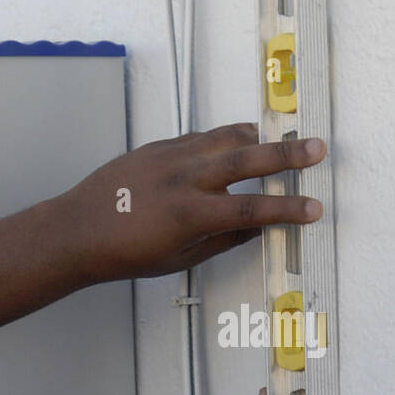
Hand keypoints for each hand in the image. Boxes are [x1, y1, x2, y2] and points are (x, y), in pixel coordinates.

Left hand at [55, 123, 325, 284]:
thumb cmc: (123, 254)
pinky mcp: (157, 146)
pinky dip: (222, 138)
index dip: (287, 209)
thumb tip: (257, 227)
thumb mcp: (177, 258)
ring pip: (223, 137)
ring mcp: (168, 158)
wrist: (76, 231)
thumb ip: (221, 239)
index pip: (252, 208)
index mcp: (189, 215)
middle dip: (286, 154)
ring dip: (256, 138)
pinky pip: (200, 137)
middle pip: (246, 159)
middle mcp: (182, 179)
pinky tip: (236, 143)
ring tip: (281, 142)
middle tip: (317, 149)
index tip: (313, 209)